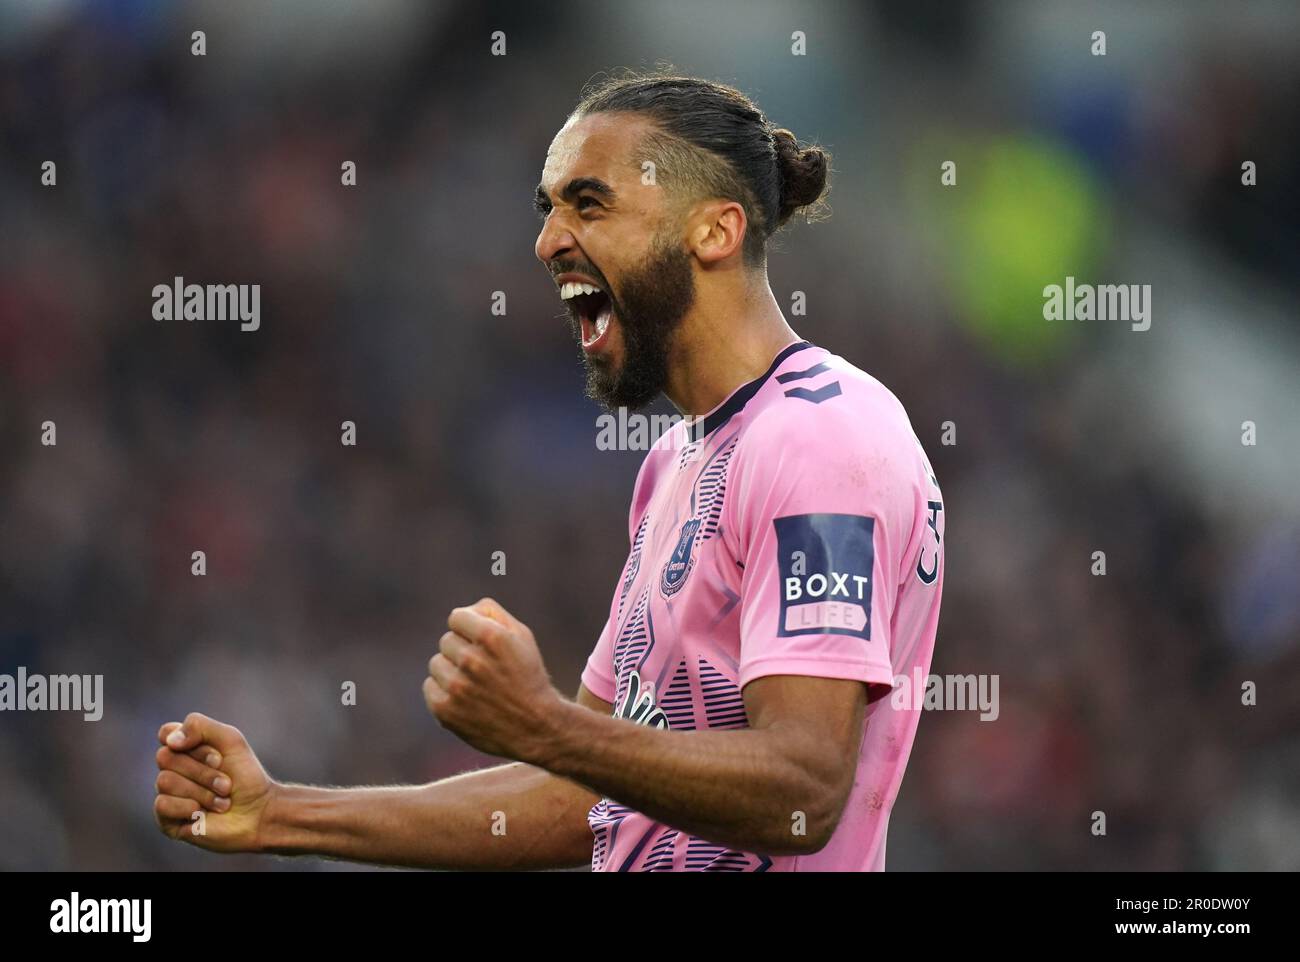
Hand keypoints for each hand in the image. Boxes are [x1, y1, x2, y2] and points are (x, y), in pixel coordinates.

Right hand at [154, 712, 276, 852]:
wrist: (258, 813)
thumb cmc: (246, 776)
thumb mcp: (231, 740)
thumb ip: (200, 726)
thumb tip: (170, 741)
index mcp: (186, 748)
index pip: (166, 733)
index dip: (190, 742)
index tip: (218, 757)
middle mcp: (172, 769)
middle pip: (165, 757)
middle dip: (203, 771)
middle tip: (226, 783)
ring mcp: (168, 794)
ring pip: (164, 781)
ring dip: (202, 792)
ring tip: (221, 800)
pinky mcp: (166, 819)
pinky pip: (161, 805)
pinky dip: (187, 808)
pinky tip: (202, 814)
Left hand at [423, 598, 566, 762]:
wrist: (536, 728)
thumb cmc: (528, 677)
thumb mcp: (522, 637)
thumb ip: (493, 614)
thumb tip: (466, 610)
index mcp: (492, 637)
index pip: (456, 617)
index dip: (468, 628)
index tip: (478, 641)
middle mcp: (472, 660)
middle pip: (446, 641)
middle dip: (462, 650)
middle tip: (483, 668)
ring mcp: (457, 687)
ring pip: (436, 663)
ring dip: (451, 671)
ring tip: (475, 685)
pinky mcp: (445, 710)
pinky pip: (430, 686)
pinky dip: (443, 691)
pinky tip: (465, 699)